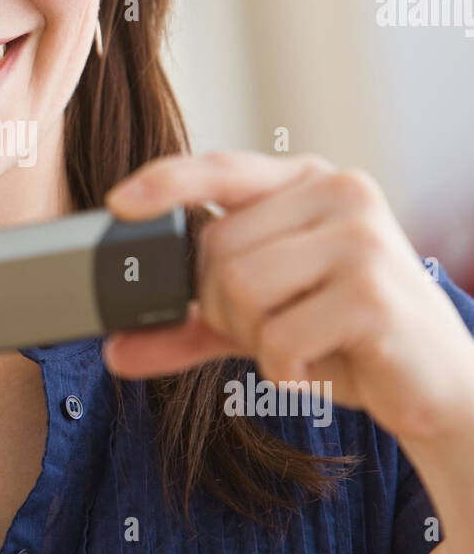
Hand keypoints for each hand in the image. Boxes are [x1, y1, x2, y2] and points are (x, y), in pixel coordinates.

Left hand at [102, 151, 473, 446]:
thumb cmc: (348, 339)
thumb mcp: (260, 324)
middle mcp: (338, 194)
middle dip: (224, 311)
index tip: (118, 204)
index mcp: (308, 184)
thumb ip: (191, 327)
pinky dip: (284, 369)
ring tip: (302, 344)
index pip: (223, 169)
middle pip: (217, 252)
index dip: (166, 183)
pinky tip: (320, 366)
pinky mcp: (373, 293)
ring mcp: (361, 238)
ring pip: (240, 290)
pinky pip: (279, 337)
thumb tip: (114, 348)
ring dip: (255, 340)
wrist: (438, 384)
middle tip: (272, 331)